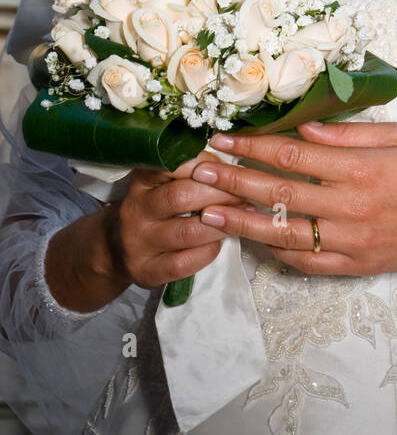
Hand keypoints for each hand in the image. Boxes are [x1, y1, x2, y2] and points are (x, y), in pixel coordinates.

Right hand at [102, 148, 254, 290]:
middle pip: (180, 197)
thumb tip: (232, 163)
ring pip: (186, 231)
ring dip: (221, 224)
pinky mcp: (146, 271)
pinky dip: (208, 251)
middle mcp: (135, 209)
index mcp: (141, 180)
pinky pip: (184, 262)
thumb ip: (189, 171)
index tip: (227, 167)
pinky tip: (220, 242)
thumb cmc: (153, 207)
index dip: (205, 164)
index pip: (171, 164)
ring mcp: (139, 242)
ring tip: (241, 217)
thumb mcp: (160, 182)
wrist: (114, 248)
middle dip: (220, 194)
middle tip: (244, 193)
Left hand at [190, 119, 396, 276]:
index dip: (252, 146)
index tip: (222, 138)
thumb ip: (349, 132)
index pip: (292, 155)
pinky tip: (251, 242)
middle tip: (197, 172)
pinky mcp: (356, 266)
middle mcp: (351, 206)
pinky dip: (276, 253)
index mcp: (361, 168)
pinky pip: (306, 262)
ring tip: (206, 213)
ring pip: (282, 233)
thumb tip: (302, 127)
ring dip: (240, 223)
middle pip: (278, 193)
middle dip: (232, 180)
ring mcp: (351, 241)